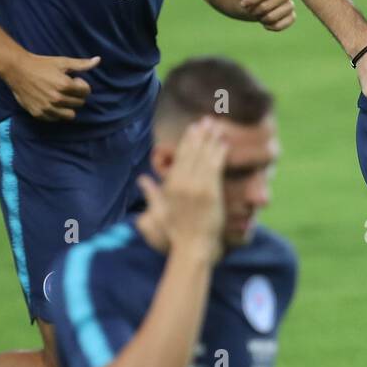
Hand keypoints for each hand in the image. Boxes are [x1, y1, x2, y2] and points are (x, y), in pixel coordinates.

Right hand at [0, 50, 99, 120]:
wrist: (16, 69)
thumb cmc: (41, 64)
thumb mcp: (63, 62)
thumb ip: (82, 64)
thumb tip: (98, 60)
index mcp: (64, 85)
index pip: (86, 92)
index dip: (82, 85)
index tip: (74, 80)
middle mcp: (57, 99)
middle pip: (79, 103)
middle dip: (76, 96)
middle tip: (66, 88)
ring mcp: (47, 108)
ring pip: (70, 115)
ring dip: (68, 107)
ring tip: (61, 97)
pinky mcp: (38, 113)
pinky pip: (55, 119)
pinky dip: (56, 113)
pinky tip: (51, 103)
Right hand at [136, 117, 227, 260]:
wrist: (192, 245)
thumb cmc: (176, 231)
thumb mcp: (159, 211)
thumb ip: (151, 193)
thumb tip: (142, 179)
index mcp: (171, 185)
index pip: (180, 157)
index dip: (188, 140)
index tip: (194, 128)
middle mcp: (183, 183)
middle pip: (193, 153)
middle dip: (201, 135)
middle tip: (208, 120)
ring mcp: (197, 187)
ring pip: (204, 157)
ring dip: (211, 140)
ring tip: (218, 127)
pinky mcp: (211, 192)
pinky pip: (215, 168)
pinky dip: (220, 154)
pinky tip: (224, 144)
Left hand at [239, 0, 294, 30]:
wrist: (254, 7)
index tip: (243, 4)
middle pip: (276, 1)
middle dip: (261, 8)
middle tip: (252, 11)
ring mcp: (290, 4)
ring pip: (283, 12)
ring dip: (267, 18)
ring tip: (259, 17)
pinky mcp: (291, 16)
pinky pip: (287, 22)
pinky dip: (275, 25)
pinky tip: (266, 25)